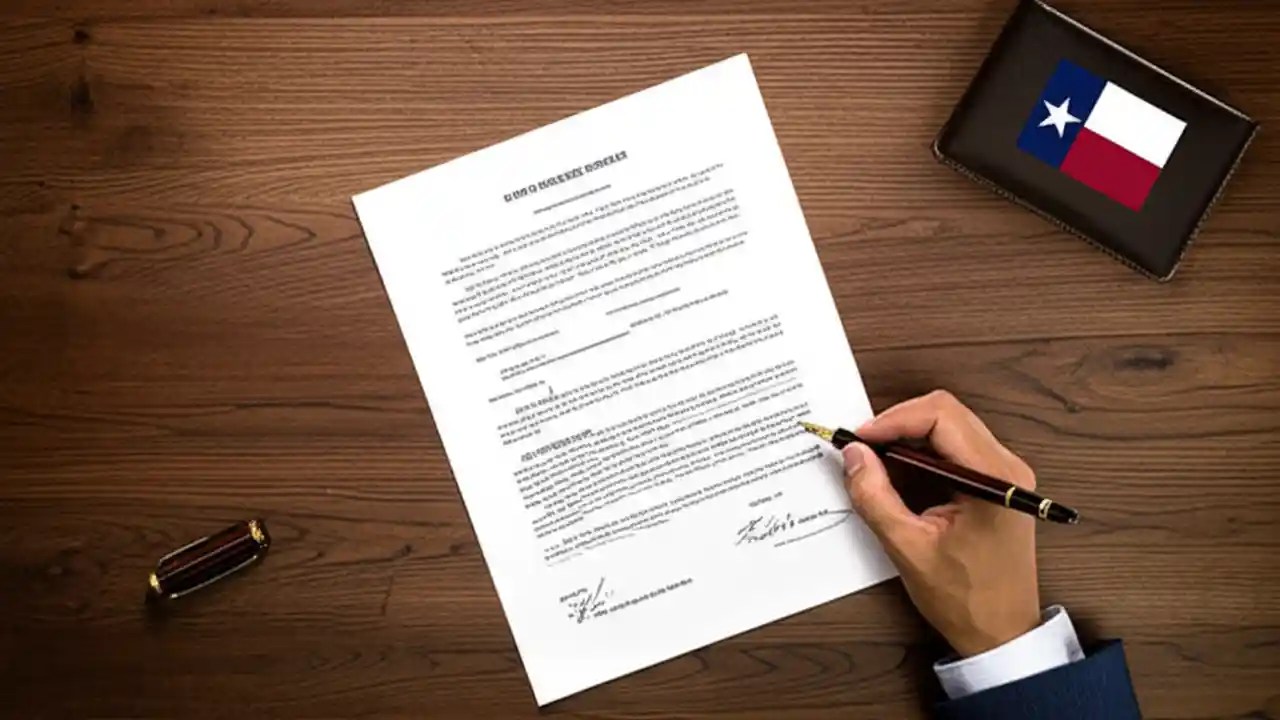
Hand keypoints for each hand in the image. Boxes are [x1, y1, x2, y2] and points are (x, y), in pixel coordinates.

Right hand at [842, 390, 1040, 656]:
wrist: (1003, 632)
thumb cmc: (967, 599)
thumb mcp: (909, 548)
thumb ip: (876, 497)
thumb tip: (854, 455)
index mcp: (995, 478)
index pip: (941, 416)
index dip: (893, 420)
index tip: (860, 439)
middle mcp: (1006, 467)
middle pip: (946, 413)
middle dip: (897, 423)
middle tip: (861, 446)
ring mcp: (1005, 474)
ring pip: (949, 426)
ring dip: (908, 435)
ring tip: (874, 457)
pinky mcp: (996, 483)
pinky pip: (955, 446)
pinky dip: (921, 449)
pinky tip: (896, 469)